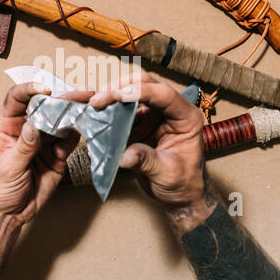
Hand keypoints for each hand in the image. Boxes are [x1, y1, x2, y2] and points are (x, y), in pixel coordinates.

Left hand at [0, 81, 79, 228]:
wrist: (9, 214)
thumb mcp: (8, 168)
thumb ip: (23, 147)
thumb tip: (33, 127)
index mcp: (8, 126)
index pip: (17, 100)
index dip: (30, 90)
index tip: (45, 90)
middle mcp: (27, 129)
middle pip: (45, 107)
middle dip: (62, 99)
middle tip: (81, 95)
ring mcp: (44, 142)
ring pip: (61, 122)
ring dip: (75, 115)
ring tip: (90, 107)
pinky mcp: (57, 155)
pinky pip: (69, 141)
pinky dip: (79, 134)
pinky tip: (88, 126)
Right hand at [89, 68, 206, 208]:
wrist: (179, 195)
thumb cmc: (182, 183)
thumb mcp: (167, 174)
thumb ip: (147, 161)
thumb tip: (125, 155)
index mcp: (186, 118)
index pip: (164, 95)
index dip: (141, 92)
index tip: (118, 96)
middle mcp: (170, 111)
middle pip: (146, 84)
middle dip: (121, 87)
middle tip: (99, 99)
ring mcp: (154, 115)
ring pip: (131, 92)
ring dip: (111, 97)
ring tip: (93, 105)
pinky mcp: (140, 123)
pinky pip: (122, 110)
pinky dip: (108, 110)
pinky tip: (94, 114)